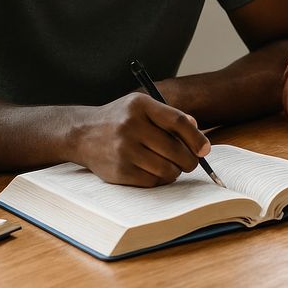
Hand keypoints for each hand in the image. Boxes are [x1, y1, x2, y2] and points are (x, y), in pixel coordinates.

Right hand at [71, 92, 210, 186]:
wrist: (82, 134)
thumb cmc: (119, 119)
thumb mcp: (141, 107)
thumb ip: (169, 116)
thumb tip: (197, 131)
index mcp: (140, 105)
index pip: (178, 121)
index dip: (196, 138)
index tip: (205, 150)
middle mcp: (131, 126)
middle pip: (176, 150)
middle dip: (190, 161)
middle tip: (191, 162)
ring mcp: (123, 149)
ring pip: (166, 170)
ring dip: (175, 172)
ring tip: (171, 166)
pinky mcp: (119, 171)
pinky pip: (152, 182)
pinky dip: (160, 180)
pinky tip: (155, 172)